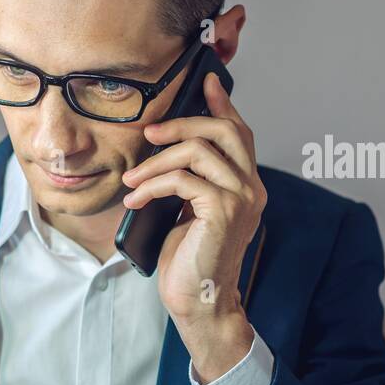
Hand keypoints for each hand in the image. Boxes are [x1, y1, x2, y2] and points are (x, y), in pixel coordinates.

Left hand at [121, 71, 265, 381]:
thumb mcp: (187, 211)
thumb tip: (165, 150)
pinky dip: (152, 185)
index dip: (223, 105)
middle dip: (183, 123)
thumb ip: (189, 181)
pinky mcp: (223, 210)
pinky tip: (135, 200)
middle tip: (150, 132)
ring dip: (156, 162)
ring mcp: (241, 198)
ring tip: (132, 180)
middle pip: (223, 131)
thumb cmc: (189, 260)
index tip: (205, 83)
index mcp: (246, 185)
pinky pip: (181, 179)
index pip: (239, 133)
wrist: (198, 301)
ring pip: (198, 150)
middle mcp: (252, 187)